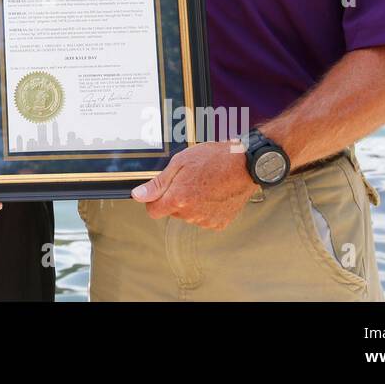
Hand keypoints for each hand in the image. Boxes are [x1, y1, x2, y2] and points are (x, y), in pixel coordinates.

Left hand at [131, 141, 255, 229]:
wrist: (245, 166)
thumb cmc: (214, 159)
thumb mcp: (180, 162)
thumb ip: (158, 183)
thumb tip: (138, 195)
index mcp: (178, 199)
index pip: (153, 210)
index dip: (154, 199)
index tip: (162, 189)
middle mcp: (191, 214)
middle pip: (172, 211)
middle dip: (175, 198)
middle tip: (189, 179)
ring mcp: (206, 221)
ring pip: (188, 215)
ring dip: (191, 203)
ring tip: (204, 184)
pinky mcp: (219, 223)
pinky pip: (203, 218)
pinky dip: (205, 208)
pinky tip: (213, 193)